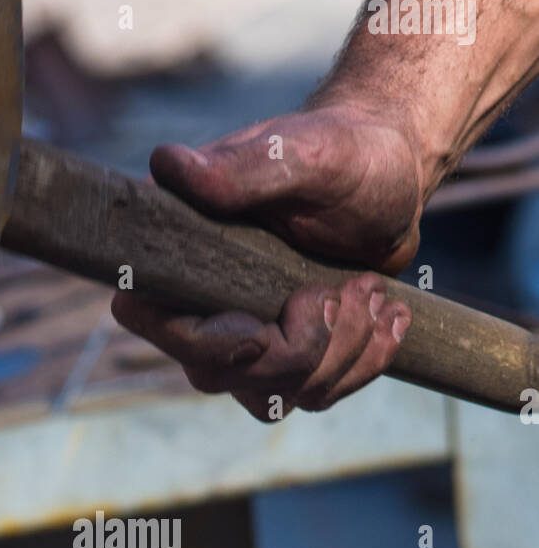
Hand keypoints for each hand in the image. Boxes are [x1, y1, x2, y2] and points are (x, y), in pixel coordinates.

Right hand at [112, 103, 421, 417]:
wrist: (390, 174)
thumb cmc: (343, 151)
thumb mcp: (303, 153)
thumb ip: (242, 168)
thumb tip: (169, 164)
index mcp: (181, 246)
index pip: (156, 321)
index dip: (211, 341)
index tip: (273, 321)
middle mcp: (199, 301)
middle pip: (220, 374)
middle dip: (303, 348)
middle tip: (357, 287)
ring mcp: (242, 338)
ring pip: (273, 395)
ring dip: (342, 353)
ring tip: (376, 292)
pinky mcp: (286, 359)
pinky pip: (313, 396)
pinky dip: (362, 364)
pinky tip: (390, 317)